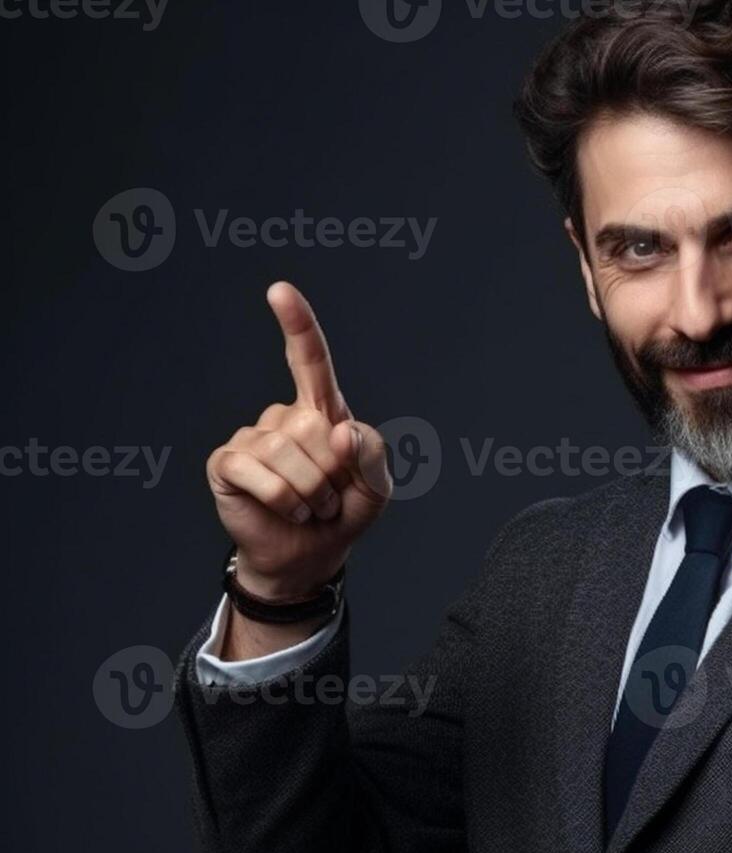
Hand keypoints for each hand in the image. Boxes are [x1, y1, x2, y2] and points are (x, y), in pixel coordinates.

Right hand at [206, 282, 390, 599]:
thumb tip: (339, 429)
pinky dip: (282, 499)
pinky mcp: (228, 463)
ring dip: (311, 493)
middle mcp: (284, 417)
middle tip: (330, 495)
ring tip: (310, 506)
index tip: (279, 291)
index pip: (309, 361)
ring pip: (288, 454)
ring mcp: (252, 438)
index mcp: (321, 411)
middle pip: (313, 427)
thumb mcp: (376, 487)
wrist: (308, 556)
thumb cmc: (343, 513)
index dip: (297, 325)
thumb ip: (373, 453)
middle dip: (332, 473)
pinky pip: (258, 473)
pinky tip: (284, 508)